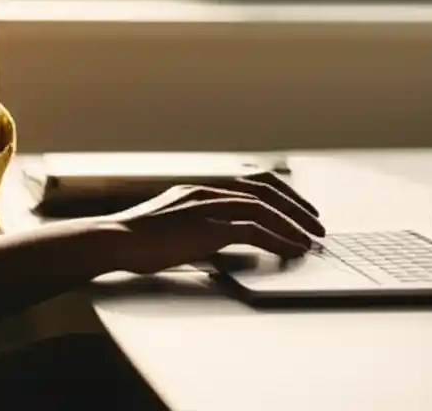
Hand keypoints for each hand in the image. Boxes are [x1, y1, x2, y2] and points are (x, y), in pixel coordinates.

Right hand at [104, 172, 326, 274]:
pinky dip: (279, 239)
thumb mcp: (172, 221)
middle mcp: (209, 191)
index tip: (299, 209)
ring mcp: (209, 207)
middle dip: (296, 207)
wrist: (114, 239)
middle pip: (265, 191)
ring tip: (311, 239)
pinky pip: (254, 231)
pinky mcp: (208, 228)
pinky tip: (292, 249)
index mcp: (202, 187)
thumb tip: (221, 234)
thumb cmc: (137, 238)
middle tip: (317, 224)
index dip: (281, 195)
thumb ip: (198, 221)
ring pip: (264, 210)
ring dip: (293, 225)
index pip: (252, 183)